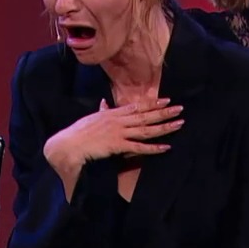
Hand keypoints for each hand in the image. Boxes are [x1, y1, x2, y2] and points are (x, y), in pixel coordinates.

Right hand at [46, 98, 182, 168]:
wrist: (69, 144)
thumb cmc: (77, 132)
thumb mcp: (91, 118)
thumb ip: (101, 111)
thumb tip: (104, 103)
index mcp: (112, 113)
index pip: (136, 106)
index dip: (152, 103)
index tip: (166, 100)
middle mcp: (118, 121)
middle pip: (145, 115)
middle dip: (163, 112)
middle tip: (179, 108)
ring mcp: (118, 132)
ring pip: (146, 129)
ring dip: (164, 127)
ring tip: (179, 124)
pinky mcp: (117, 145)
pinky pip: (139, 147)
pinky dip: (153, 148)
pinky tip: (165, 147)